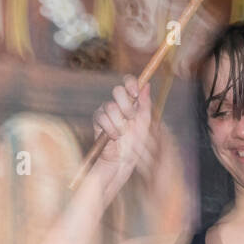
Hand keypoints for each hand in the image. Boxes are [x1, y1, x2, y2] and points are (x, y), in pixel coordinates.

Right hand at [90, 74, 156, 194]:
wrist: (123, 161)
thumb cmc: (135, 143)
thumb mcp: (145, 123)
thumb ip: (145, 104)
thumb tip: (147, 84)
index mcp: (130, 101)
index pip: (128, 82)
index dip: (131, 83)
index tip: (135, 93)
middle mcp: (117, 104)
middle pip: (117, 90)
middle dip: (126, 105)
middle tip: (131, 118)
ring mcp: (105, 112)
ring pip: (110, 106)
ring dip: (119, 122)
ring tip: (122, 133)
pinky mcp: (97, 121)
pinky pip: (101, 117)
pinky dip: (110, 128)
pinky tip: (114, 137)